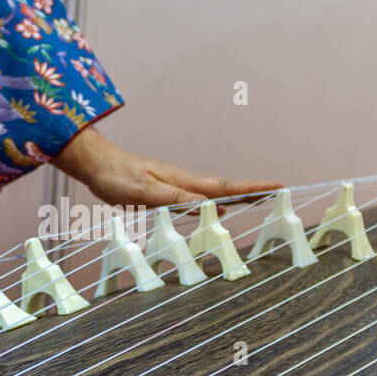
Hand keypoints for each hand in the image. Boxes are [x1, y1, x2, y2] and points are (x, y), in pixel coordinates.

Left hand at [53, 125, 281, 208]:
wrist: (97, 165)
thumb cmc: (117, 178)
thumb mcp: (143, 192)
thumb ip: (173, 198)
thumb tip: (205, 206)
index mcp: (183, 182)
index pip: (224, 186)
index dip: (251, 188)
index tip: (277, 186)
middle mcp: (184, 182)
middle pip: (225, 188)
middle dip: (252, 191)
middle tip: (278, 193)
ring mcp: (177, 186)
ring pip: (213, 194)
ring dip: (236, 197)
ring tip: (258, 201)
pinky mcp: (167, 192)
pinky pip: (197, 199)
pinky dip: (214, 203)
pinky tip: (218, 210)